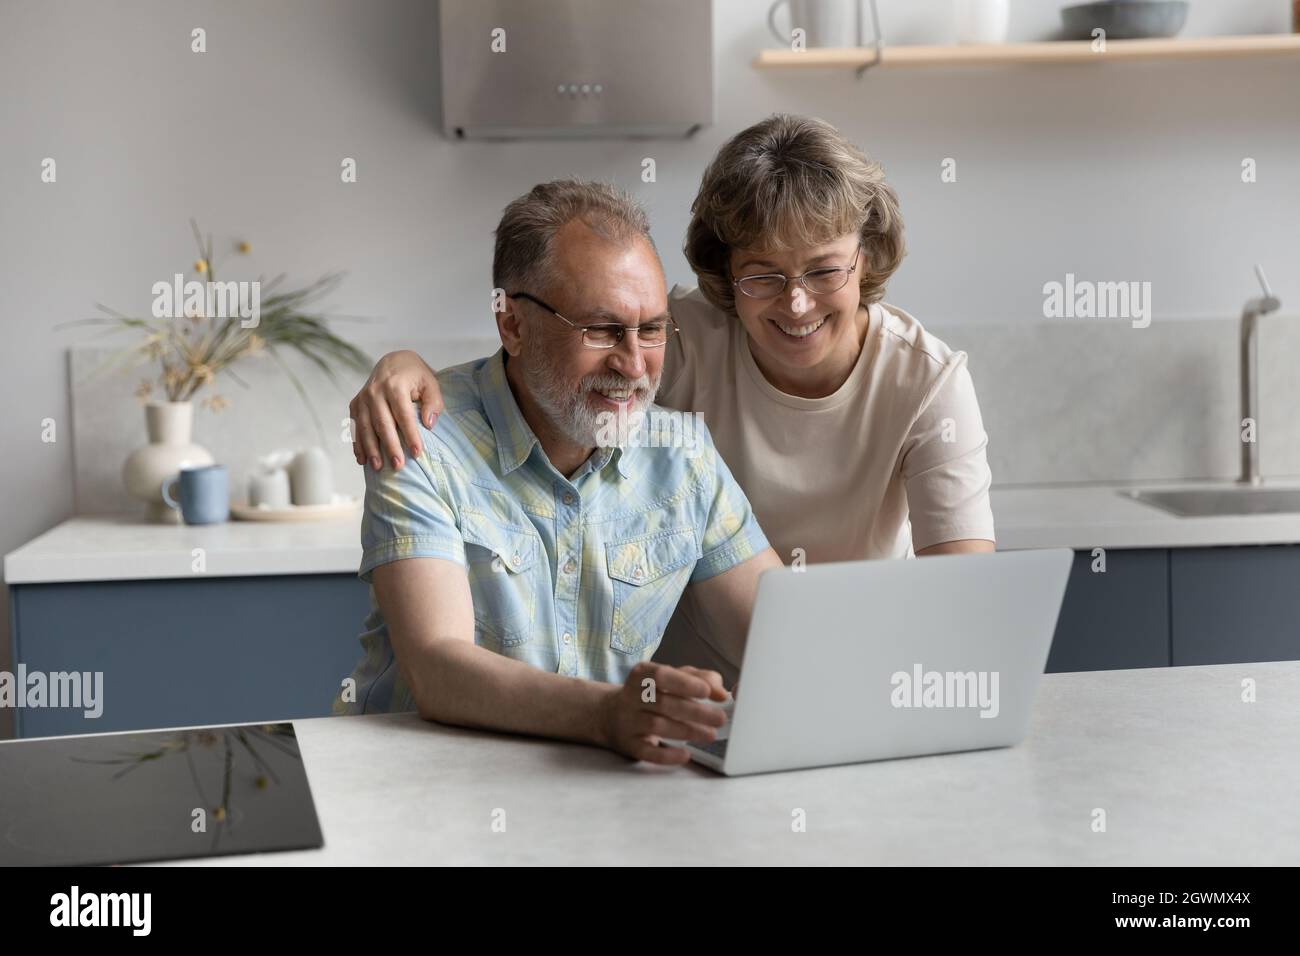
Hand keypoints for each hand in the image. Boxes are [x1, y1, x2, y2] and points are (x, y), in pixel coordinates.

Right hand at [348, 350, 442, 470]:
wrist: (392, 361)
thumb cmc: (415, 376)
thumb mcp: (430, 383)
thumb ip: (433, 402)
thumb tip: (428, 424)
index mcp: (395, 385)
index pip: (404, 414)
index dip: (410, 435)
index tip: (417, 453)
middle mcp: (375, 391)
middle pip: (382, 423)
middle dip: (390, 446)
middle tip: (398, 466)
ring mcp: (363, 398)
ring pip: (365, 427)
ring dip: (371, 449)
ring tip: (378, 467)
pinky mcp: (355, 404)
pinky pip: (354, 426)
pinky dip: (358, 444)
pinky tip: (362, 460)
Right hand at [598, 662, 729, 765]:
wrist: (610, 714)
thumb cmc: (650, 694)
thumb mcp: (671, 678)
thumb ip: (699, 679)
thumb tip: (721, 692)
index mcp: (641, 675)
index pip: (661, 675)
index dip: (685, 683)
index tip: (707, 692)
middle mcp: (630, 697)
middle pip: (663, 703)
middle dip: (695, 711)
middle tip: (720, 718)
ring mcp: (627, 721)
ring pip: (657, 725)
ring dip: (687, 730)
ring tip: (710, 734)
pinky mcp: (628, 744)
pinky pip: (646, 751)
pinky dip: (667, 755)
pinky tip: (685, 754)